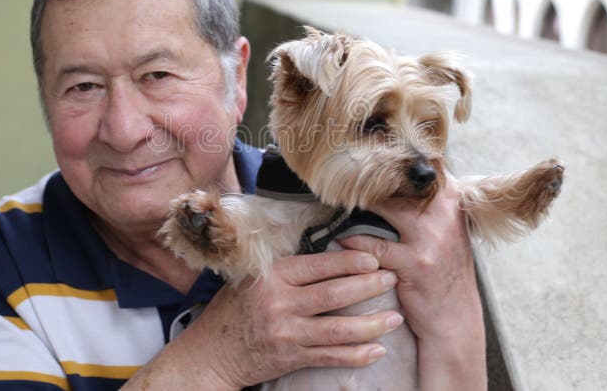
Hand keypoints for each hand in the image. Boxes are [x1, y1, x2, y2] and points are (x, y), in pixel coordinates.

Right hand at [125, 250, 403, 389]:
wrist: (211, 353)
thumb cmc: (232, 310)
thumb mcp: (251, 278)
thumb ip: (284, 267)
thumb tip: (324, 247)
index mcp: (272, 277)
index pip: (318, 265)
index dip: (349, 261)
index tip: (373, 258)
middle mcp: (280, 304)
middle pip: (335, 294)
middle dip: (369, 287)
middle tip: (392, 279)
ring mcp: (287, 333)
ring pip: (338, 329)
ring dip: (371, 324)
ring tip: (395, 317)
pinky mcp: (291, 358)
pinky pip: (331, 356)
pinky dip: (356, 354)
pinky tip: (377, 350)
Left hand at [340, 178, 486, 389]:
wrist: (456, 317)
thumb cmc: (446, 270)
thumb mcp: (449, 230)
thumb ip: (431, 203)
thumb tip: (398, 174)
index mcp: (454, 201)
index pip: (421, 169)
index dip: (394, 160)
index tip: (368, 156)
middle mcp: (445, 215)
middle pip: (401, 182)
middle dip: (371, 178)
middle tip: (345, 174)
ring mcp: (431, 239)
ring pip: (385, 208)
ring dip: (358, 204)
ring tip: (337, 199)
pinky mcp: (413, 263)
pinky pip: (373, 246)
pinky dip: (352, 242)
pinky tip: (339, 238)